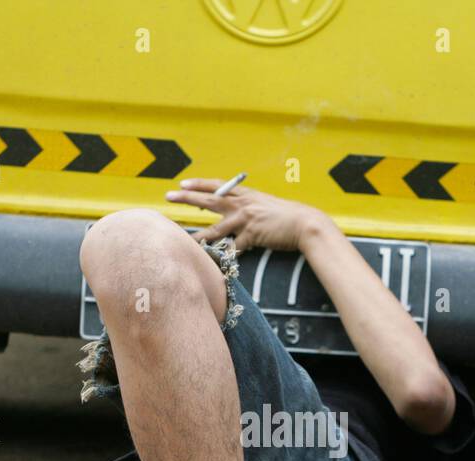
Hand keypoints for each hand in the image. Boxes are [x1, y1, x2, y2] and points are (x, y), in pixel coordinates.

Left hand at [166, 179, 328, 251]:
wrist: (305, 223)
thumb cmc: (287, 216)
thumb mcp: (266, 205)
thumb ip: (250, 207)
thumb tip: (237, 212)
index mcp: (246, 194)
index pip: (218, 185)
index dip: (199, 184)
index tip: (183, 184)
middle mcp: (243, 204)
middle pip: (209, 199)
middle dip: (187, 198)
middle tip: (168, 196)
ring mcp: (246, 220)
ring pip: (216, 229)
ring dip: (199, 236)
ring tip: (183, 240)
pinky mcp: (252, 236)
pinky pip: (233, 249)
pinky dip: (223, 256)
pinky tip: (212, 262)